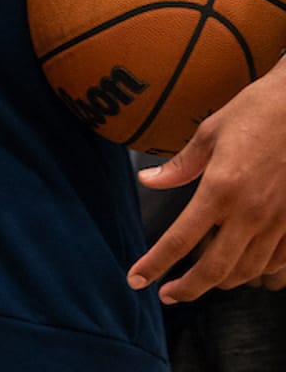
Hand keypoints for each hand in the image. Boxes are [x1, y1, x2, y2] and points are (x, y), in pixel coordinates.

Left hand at [131, 64, 285, 300]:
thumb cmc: (254, 113)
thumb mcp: (208, 133)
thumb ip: (179, 166)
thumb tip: (147, 180)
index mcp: (220, 190)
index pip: (180, 240)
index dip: (155, 264)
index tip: (136, 280)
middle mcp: (250, 213)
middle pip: (215, 270)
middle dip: (188, 288)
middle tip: (167, 295)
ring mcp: (278, 222)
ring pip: (248, 271)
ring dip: (220, 282)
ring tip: (199, 282)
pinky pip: (277, 262)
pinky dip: (257, 272)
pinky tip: (242, 269)